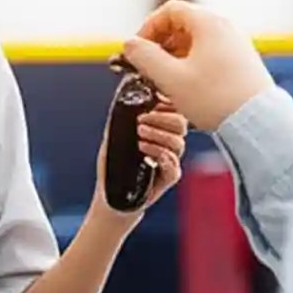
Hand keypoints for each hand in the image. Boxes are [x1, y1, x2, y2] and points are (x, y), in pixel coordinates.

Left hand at [90, 102, 187, 229]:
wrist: (111, 197)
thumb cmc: (113, 167)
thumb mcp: (113, 138)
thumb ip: (119, 119)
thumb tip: (120, 95)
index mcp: (159, 131)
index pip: (173, 112)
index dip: (166, 105)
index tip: (151, 103)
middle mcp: (167, 144)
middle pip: (180, 125)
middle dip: (162, 119)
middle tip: (141, 121)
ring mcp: (170, 162)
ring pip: (178, 143)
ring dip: (158, 136)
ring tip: (139, 138)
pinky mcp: (168, 179)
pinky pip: (174, 167)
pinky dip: (163, 157)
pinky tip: (146, 154)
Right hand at [121, 0, 273, 131]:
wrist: (258, 123)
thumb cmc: (216, 99)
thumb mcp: (170, 78)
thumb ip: (144, 57)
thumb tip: (129, 44)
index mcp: (209, 23)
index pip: (169, 10)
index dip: (148, 28)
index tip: (139, 50)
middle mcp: (226, 27)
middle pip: (183, 24)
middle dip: (161, 44)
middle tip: (150, 67)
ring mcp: (237, 44)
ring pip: (197, 40)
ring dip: (176, 56)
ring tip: (167, 81)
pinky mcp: (243, 61)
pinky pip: (211, 53)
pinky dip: (193, 64)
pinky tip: (188, 87)